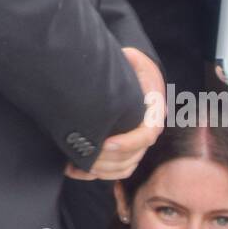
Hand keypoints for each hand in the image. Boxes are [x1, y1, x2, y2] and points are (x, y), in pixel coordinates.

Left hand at [64, 47, 164, 180]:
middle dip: (107, 160)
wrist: (139, 79)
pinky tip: (74, 169)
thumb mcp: (136, 60)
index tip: (106, 143)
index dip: (127, 143)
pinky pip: (114, 170)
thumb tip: (125, 54)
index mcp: (153, 114)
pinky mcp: (123, 151)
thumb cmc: (135, 69)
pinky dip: (95, 174)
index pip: (146, 136)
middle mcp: (147, 133)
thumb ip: (132, 59)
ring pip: (123, 167)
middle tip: (84, 155)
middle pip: (132, 157)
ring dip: (101, 170)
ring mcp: (136, 145)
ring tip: (77, 163)